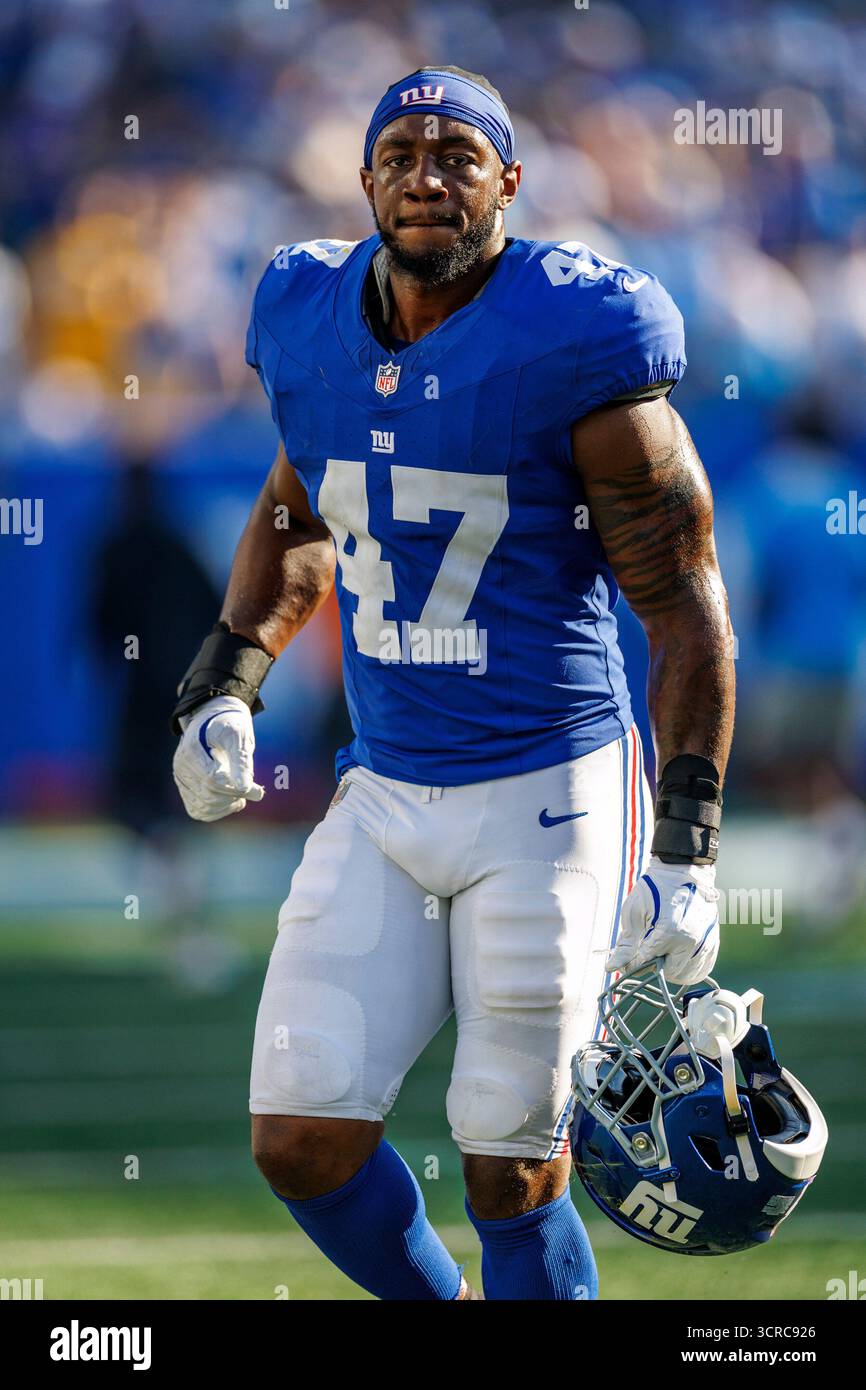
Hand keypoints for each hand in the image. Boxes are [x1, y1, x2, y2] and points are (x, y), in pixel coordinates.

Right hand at [173, 695, 264, 821]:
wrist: (215, 721)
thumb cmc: (229, 726)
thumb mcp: (239, 736)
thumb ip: (241, 761)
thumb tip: (245, 787)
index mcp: (192, 749)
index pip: (213, 779)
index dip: (237, 789)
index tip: (258, 790)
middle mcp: (181, 766)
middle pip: (208, 795)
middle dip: (234, 797)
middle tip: (253, 792)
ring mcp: (181, 778)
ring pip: (203, 807)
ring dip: (227, 806)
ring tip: (243, 795)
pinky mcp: (185, 788)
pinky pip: (197, 810)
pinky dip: (217, 812)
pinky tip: (232, 802)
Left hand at [606, 856, 719, 986]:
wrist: (683, 870)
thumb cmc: (655, 889)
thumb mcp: (634, 913)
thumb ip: (625, 945)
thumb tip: (612, 967)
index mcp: (669, 934)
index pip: (647, 963)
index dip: (635, 962)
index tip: (631, 955)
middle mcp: (690, 942)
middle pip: (669, 973)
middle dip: (656, 966)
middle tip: (649, 950)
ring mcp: (705, 942)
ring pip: (687, 975)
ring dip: (674, 969)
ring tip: (665, 952)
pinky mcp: (713, 941)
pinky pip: (703, 967)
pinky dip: (690, 966)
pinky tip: (679, 955)